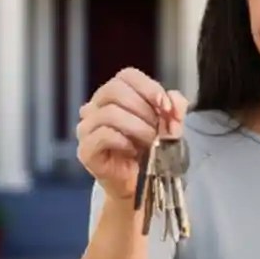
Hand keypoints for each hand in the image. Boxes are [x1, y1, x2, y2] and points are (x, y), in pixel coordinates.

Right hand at [76, 68, 188, 202]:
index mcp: (113, 95)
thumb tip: (172, 102)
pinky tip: (133, 150)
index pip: (126, 76)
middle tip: (158, 128)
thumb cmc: (149, 150)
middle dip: (143, 108)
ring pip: (109, 113)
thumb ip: (174, 108)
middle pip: (114, 90)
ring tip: (151, 141)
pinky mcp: (85, 150)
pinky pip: (103, 135)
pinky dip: (124, 141)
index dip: (149, 87)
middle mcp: (94, 107)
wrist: (138, 183)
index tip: (166, 106)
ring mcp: (86, 128)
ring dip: (137, 127)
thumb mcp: (168, 124)